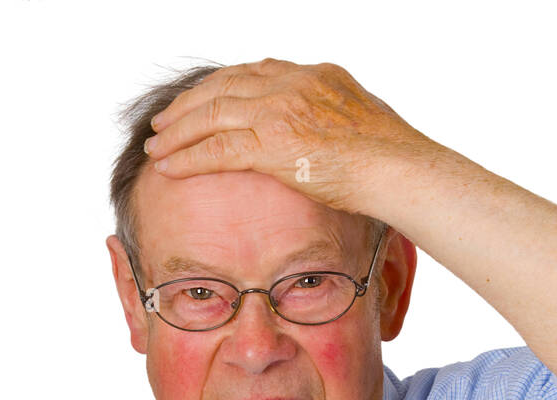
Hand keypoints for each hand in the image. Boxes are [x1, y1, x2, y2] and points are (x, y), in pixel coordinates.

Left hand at [143, 58, 433, 215]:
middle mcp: (292, 84)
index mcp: (313, 75)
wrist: (400, 169)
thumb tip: (328, 127)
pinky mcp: (273, 144)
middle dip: (188, 105)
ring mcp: (281, 111)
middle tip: (163, 122)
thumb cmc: (392, 156)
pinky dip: (187, 158)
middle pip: (223, 87)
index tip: (201, 100)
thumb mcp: (361, 116)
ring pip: (212, 114)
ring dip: (177, 132)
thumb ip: (334, 113)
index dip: (219, 87)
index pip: (253, 72)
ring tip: (156, 146)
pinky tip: (167, 167)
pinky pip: (217, 148)